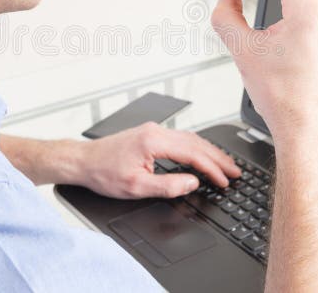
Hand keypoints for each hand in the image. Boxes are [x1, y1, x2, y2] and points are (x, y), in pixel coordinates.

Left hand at [78, 122, 240, 198]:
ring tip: (224, 165)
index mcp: (154, 141)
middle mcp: (156, 131)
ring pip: (190, 138)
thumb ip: (168, 186)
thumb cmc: (103, 173)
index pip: (193, 153)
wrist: (83, 161)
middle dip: (218, 158)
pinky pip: (181, 139)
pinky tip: (202, 156)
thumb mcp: (136, 187)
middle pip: (196, 142)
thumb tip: (192, 183)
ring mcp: (153, 131)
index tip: (225, 181)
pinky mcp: (150, 134)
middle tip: (235, 171)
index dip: (212, 169)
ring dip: (209, 152)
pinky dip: (196, 148)